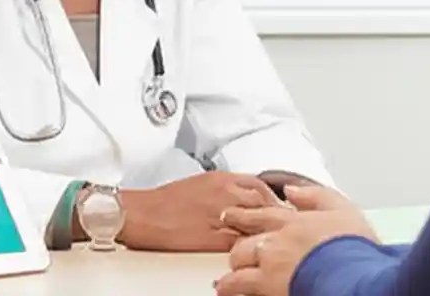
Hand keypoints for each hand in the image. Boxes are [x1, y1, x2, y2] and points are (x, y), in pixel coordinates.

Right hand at [116, 172, 279, 251]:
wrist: (142, 213)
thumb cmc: (165, 201)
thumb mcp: (200, 183)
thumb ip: (226, 188)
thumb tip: (243, 197)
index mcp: (222, 179)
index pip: (261, 185)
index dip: (276, 197)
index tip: (283, 207)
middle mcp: (225, 193)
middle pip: (265, 201)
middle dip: (279, 212)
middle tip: (287, 225)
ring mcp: (221, 215)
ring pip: (257, 220)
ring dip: (269, 228)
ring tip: (276, 239)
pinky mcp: (214, 237)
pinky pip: (242, 241)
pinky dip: (252, 245)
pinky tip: (257, 250)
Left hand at [214, 185, 377, 295]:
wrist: (353, 275)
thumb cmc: (353, 247)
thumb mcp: (343, 210)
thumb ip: (316, 196)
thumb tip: (292, 190)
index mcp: (291, 221)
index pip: (259, 215)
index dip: (242, 217)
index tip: (230, 216)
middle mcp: (275, 242)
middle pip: (243, 243)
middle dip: (238, 249)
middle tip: (234, 253)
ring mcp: (269, 266)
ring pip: (237, 267)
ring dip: (232, 274)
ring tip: (227, 282)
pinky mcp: (266, 288)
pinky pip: (240, 289)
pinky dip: (233, 291)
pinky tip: (229, 293)